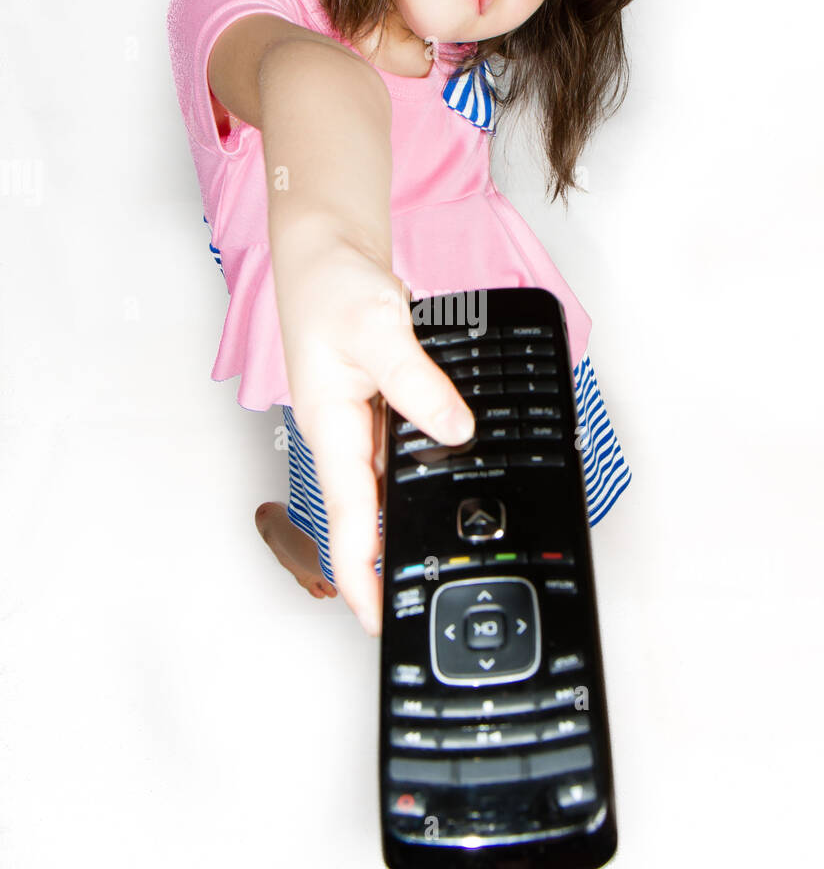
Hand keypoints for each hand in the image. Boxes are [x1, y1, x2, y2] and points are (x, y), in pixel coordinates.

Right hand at [277, 230, 474, 636]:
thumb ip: (418, 384)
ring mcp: (357, 421)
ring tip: (428, 561)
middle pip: (361, 517)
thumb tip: (455, 429)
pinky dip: (411, 479)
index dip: (358, 576)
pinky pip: (395, 455)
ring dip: (398, 524)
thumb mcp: (380, 331)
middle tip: (415, 604)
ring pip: (379, 488)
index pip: (343, 522)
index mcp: (330, 427)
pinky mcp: (375, 405)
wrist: (324, 248)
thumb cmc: (331, 285)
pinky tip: (437, 487)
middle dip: (383, 564)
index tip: (373, 620)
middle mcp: (341, 433)